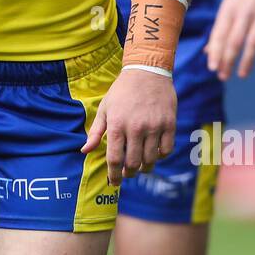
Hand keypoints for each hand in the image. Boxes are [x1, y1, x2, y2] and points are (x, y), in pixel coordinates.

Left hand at [81, 69, 176, 186]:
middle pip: (133, 163)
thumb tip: (84, 151)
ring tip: (140, 166)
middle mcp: (136, 128)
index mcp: (117, 125)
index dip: (114, 175)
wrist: (147, 71)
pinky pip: (167, 150)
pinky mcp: (169, 124)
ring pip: (150, 160)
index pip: (114, 159)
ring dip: (144, 167)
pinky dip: (160, 156)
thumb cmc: (122, 91)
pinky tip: (154, 154)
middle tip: (127, 174)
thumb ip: (95, 132)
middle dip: (128, 174)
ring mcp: (154, 127)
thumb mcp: (105, 109)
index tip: (114, 182)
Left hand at [205, 0, 254, 80]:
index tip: (212, 68)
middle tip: (224, 76)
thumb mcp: (226, 8)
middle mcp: (244, 13)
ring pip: (253, 42)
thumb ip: (219, 30)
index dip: (216, 52)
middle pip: (234, 41)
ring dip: (247, 60)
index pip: (219, 35)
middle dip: (228, 60)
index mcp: (228, 10)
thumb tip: (208, 53)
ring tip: (242, 74)